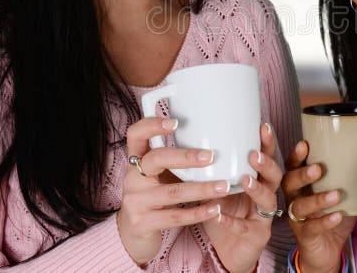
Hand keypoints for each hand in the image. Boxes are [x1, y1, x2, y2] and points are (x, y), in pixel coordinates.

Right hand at [118, 117, 229, 264]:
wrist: (134, 234)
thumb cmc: (154, 195)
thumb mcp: (158, 174)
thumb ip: (175, 160)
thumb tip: (216, 139)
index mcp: (135, 161)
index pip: (136, 135)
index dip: (152, 125)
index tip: (175, 122)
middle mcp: (132, 178)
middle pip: (156, 159)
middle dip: (186, 157)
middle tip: (211, 156)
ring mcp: (136, 201)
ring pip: (172, 192)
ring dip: (202, 189)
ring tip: (224, 186)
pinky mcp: (143, 223)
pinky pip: (175, 216)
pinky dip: (198, 212)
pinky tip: (215, 208)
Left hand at [201, 123, 284, 272]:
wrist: (225, 251)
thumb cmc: (222, 213)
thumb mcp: (217, 188)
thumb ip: (212, 170)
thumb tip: (187, 143)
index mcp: (258, 180)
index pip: (267, 158)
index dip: (268, 143)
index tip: (263, 126)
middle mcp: (265, 196)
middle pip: (276, 176)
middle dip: (267, 164)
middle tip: (254, 154)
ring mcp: (263, 217)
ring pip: (268, 200)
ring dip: (257, 189)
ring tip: (244, 179)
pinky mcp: (256, 237)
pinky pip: (245, 228)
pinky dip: (231, 221)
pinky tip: (218, 214)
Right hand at [281, 140, 355, 272]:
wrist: (326, 252)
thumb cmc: (332, 216)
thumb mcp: (340, 194)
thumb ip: (347, 179)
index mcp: (300, 185)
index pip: (292, 167)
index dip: (296, 156)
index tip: (304, 144)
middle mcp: (294, 199)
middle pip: (289, 183)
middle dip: (302, 174)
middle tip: (318, 168)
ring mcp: (297, 218)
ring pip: (299, 206)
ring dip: (317, 199)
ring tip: (336, 194)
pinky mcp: (304, 236)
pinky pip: (311, 228)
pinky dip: (325, 221)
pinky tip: (338, 216)